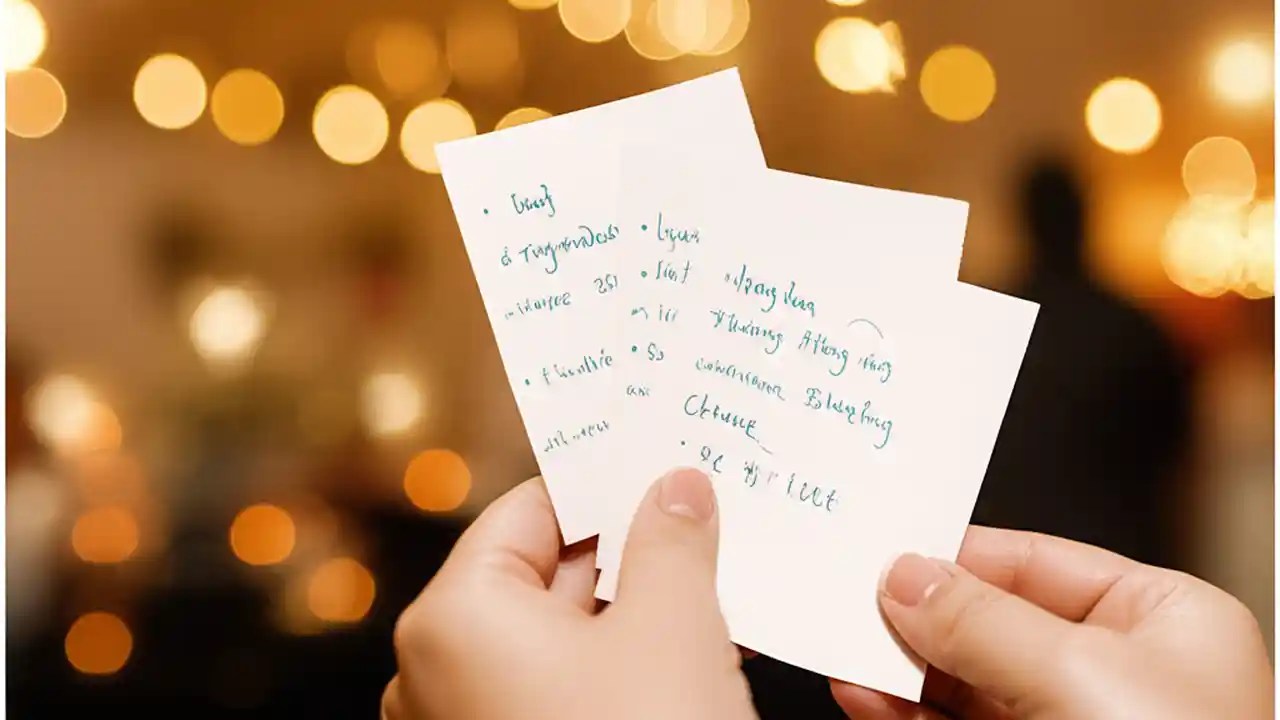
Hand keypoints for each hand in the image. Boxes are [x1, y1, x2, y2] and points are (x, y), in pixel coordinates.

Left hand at [383, 469, 755, 719]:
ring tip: (710, 579)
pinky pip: (557, 692)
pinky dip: (615, 667)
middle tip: (697, 514)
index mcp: (454, 618)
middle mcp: (438, 672)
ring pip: (557, 641)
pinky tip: (686, 651)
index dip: (600, 483)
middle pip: (540, 576)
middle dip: (626, 550)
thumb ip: (671, 539)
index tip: (657, 464)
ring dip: (631, 611)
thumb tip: (676, 485)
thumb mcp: (674, 627)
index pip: (526, 512)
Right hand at [832, 526, 1273, 718]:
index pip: (1038, 561)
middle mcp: (1123, 674)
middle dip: (920, 617)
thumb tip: (911, 579)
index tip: (889, 554)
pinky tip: (869, 698)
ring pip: (967, 682)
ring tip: (847, 652)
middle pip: (993, 620)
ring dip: (902, 670)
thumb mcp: (1074, 676)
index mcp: (1165, 622)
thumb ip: (981, 620)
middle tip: (853, 602)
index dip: (958, 556)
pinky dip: (908, 713)